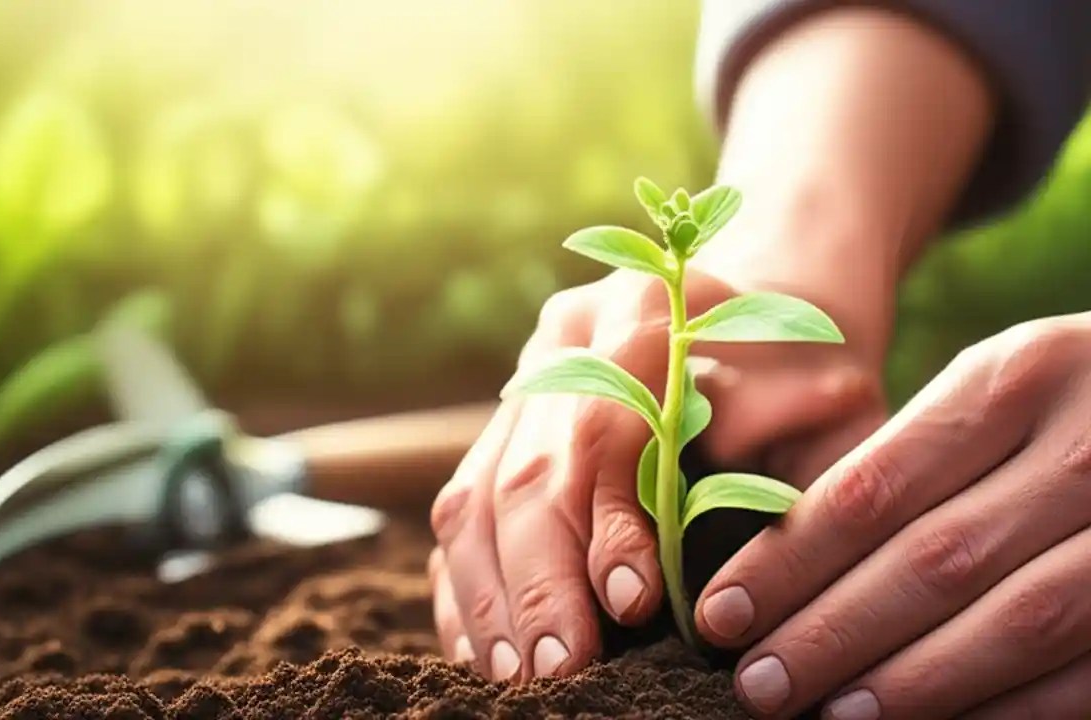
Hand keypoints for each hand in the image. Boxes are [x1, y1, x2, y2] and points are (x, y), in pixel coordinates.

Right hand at [428, 265, 884, 681]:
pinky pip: (461, 513)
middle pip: (527, 472)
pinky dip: (466, 588)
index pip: (606, 426)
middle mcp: (565, 340)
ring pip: (474, 497)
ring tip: (514, 676)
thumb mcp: (827, 406)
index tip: (630, 606)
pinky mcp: (502, 427)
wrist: (765, 300)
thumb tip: (722, 598)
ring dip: (490, 597)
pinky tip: (484, 649)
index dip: (611, 524)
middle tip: (559, 668)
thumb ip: (786, 475)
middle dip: (537, 583)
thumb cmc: (805, 369)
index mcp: (643, 310)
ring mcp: (522, 382)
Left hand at [695, 314, 1090, 718]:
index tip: (720, 614)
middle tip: (758, 686)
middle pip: (932, 563)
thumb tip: (788, 554)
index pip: (872, 489)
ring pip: (1013, 624)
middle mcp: (1083, 448)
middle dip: (831, 634)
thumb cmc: (1071, 397)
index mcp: (1014, 380)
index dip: (788, 563)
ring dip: (911, 683)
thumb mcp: (995, 387)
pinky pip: (1086, 669)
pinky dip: (1006, 706)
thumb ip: (910, 459)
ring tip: (829, 715)